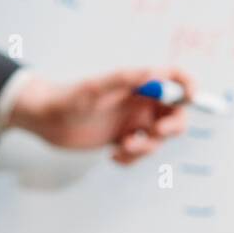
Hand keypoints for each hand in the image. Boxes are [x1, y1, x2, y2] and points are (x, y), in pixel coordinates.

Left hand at [7, 68, 193, 163]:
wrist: (43, 121)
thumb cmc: (66, 98)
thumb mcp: (94, 88)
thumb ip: (125, 79)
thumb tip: (156, 73)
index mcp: (137, 84)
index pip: (173, 78)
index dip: (188, 85)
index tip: (190, 97)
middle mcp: (139, 102)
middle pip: (176, 112)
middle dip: (172, 125)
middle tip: (155, 132)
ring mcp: (132, 122)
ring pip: (159, 139)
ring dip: (147, 147)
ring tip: (122, 148)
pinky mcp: (123, 140)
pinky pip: (141, 153)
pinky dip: (132, 159)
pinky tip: (113, 156)